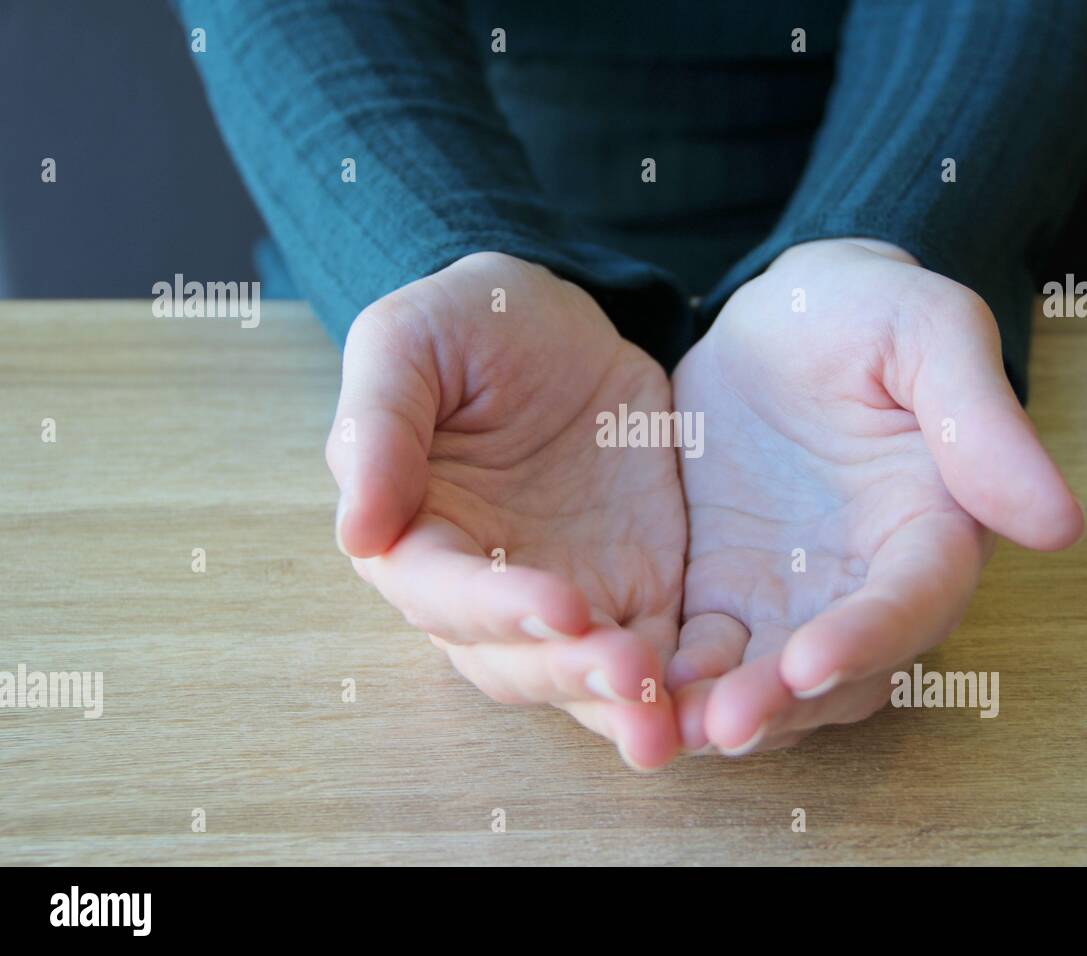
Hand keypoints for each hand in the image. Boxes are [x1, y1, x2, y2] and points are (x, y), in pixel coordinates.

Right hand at [327, 253, 684, 769]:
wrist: (565, 326)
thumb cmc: (470, 325)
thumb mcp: (409, 341)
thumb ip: (378, 428)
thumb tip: (356, 531)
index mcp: (415, 536)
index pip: (443, 593)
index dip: (497, 608)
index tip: (560, 606)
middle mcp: (484, 588)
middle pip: (514, 659)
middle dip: (571, 675)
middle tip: (632, 677)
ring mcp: (565, 597)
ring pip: (581, 677)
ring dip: (622, 704)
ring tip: (670, 721)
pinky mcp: (635, 593)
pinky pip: (656, 654)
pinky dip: (680, 687)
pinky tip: (714, 699)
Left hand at [668, 239, 1083, 753]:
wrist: (783, 317)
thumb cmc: (866, 310)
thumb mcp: (927, 330)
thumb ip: (981, 421)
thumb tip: (1060, 524)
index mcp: (932, 524)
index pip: (913, 601)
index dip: (868, 638)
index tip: (810, 661)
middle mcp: (869, 581)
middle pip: (841, 672)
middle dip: (783, 705)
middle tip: (721, 725)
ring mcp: (794, 596)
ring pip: (770, 683)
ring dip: (722, 712)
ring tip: (663, 730)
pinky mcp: (727, 593)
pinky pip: (704, 654)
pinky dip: (675, 680)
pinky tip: (626, 689)